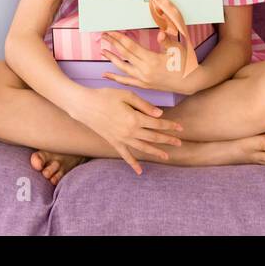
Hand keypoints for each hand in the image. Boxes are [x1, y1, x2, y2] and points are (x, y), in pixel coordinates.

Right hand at [68, 85, 183, 175]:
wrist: (84, 105)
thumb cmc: (105, 96)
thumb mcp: (127, 95)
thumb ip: (144, 105)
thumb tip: (159, 114)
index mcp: (134, 118)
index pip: (157, 124)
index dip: (170, 126)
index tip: (180, 128)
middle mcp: (130, 131)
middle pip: (153, 137)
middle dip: (167, 140)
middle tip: (179, 143)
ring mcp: (121, 139)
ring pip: (142, 148)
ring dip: (155, 152)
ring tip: (166, 156)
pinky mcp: (113, 142)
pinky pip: (125, 155)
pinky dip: (133, 163)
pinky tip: (140, 171)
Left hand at [98, 31, 194, 95]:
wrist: (190, 82)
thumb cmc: (185, 63)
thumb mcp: (178, 49)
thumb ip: (167, 41)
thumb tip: (160, 33)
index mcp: (152, 60)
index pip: (131, 46)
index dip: (119, 38)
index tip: (111, 31)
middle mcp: (145, 70)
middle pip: (124, 54)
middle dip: (113, 44)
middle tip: (104, 35)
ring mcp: (143, 79)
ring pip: (123, 68)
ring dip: (112, 58)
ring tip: (103, 50)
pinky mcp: (144, 85)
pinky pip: (127, 81)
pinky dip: (115, 78)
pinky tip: (106, 75)